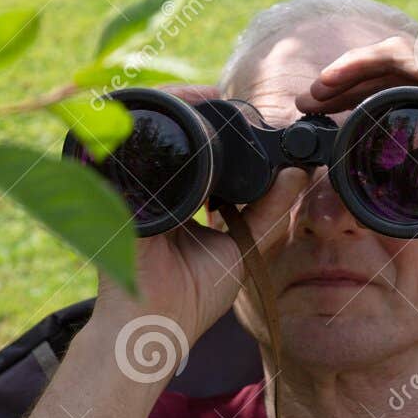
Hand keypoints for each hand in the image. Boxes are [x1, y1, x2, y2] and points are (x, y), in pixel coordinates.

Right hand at [93, 85, 307, 343]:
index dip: (224, 135)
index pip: (205, 156)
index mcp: (185, 200)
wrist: (155, 322)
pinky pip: (134, 145)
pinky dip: (152, 123)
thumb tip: (299, 173)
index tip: (249, 120)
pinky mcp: (118, 189)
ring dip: (177, 106)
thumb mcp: (243, 246)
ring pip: (154, 131)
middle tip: (224, 97)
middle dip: (199, 111)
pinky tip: (176, 110)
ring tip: (205, 95)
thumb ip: (270, 210)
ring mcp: (135, 187)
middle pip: (179, 137)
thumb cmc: (195, 295)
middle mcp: (159, 189)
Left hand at [297, 34, 417, 238]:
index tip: (333, 121)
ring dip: (347, 73)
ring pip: (389, 58)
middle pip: (390, 76)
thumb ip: (411, 199)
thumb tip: (370, 217)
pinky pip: (395, 53)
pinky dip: (360, 62)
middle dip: (346, 88)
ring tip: (314, 94)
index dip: (362, 103)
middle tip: (311, 107)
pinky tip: (331, 79)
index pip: (402, 95)